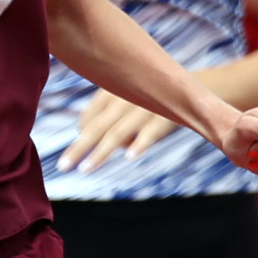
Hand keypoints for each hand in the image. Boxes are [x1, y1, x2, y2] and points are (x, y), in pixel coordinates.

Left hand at [58, 89, 175, 173]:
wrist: (195, 88)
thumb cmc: (154, 97)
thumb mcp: (128, 99)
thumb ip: (107, 115)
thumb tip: (84, 136)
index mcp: (112, 91)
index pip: (88, 119)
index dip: (83, 137)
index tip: (81, 152)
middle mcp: (124, 97)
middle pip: (95, 127)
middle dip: (79, 148)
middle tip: (63, 167)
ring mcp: (144, 106)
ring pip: (117, 133)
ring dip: (100, 153)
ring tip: (85, 169)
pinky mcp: (166, 115)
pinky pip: (150, 132)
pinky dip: (140, 143)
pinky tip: (130, 157)